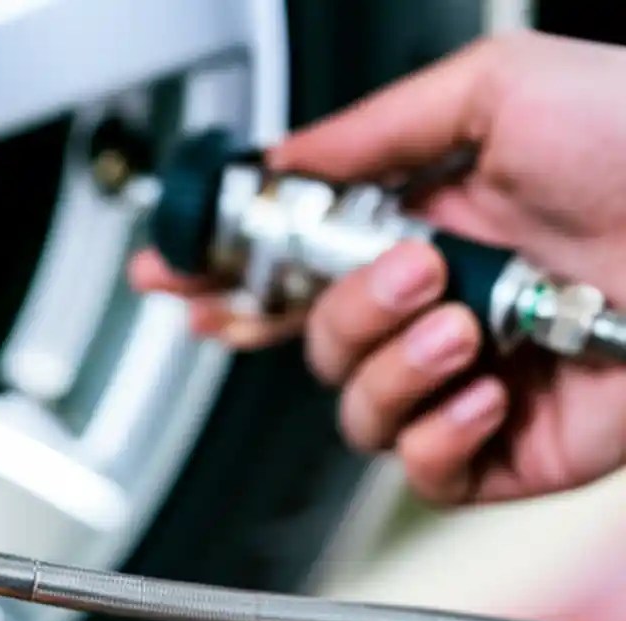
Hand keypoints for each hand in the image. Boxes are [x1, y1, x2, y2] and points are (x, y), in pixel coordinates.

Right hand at [132, 31, 625, 503]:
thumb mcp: (495, 91)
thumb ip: (368, 134)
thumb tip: (284, 162)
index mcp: (423, 225)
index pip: (296, 263)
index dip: (228, 274)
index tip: (175, 275)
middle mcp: (435, 306)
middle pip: (310, 342)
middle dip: (336, 311)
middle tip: (404, 269)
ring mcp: (468, 377)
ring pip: (354, 407)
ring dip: (394, 364)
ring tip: (464, 322)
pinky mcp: (506, 445)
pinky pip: (422, 467)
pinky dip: (441, 430)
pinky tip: (493, 384)